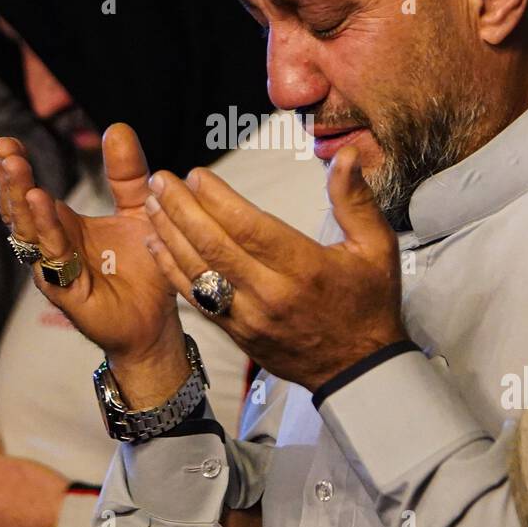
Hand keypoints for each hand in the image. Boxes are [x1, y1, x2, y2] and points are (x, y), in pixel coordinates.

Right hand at [0, 124, 187, 407]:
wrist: (157, 320)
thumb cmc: (143, 267)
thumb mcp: (138, 209)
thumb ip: (127, 173)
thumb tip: (117, 127)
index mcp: (64, 226)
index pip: (29, 193)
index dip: (17, 170)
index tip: (8, 142)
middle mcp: (54, 247)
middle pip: (21, 211)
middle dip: (11, 181)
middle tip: (6, 151)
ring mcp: (57, 271)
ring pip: (31, 234)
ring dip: (22, 203)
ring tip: (17, 171)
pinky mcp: (69, 293)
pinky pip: (53, 260)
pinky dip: (47, 233)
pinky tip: (43, 206)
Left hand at [144, 144, 404, 391]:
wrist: (359, 372)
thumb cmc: (369, 303)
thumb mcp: (376, 248)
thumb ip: (356, 199)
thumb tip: (348, 154)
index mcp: (305, 268)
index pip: (250, 228)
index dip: (217, 200)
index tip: (195, 174)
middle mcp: (272, 294)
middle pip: (215, 247)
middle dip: (181, 210)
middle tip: (160, 181)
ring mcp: (250, 318)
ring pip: (199, 273)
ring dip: (169, 236)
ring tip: (151, 204)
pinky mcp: (238, 335)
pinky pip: (197, 300)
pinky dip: (173, 271)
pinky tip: (156, 245)